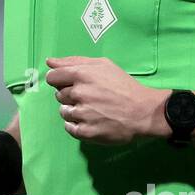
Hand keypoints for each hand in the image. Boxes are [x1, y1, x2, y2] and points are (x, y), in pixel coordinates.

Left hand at [45, 56, 164, 144]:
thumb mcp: (103, 65)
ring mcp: (82, 114)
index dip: (59, 80)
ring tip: (91, 110)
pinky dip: (76, 125)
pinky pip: (69, 128)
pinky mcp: (86, 132)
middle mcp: (79, 94)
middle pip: (59, 95)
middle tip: (89, 97)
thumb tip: (49, 62)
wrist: (144, 112)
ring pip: (64, 112)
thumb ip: (73, 61)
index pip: (52, 78)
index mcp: (81, 75)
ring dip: (73, 111)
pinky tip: (90, 121)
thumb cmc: (123, 86)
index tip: (68, 84)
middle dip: (70, 95)